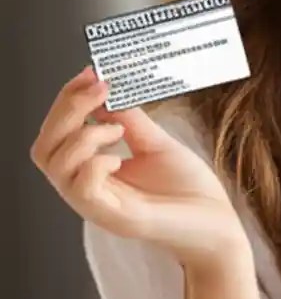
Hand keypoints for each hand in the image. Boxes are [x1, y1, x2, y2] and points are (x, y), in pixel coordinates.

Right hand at [30, 66, 246, 271]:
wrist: (218, 225)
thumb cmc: (189, 190)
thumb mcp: (157, 144)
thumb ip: (131, 120)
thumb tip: (110, 90)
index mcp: (92, 170)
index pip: (57, 134)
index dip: (66, 101)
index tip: (90, 73)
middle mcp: (86, 188)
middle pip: (44, 148)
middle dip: (65, 111)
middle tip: (99, 89)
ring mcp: (97, 205)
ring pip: (55, 166)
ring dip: (82, 135)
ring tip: (116, 130)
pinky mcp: (115, 217)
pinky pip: (82, 188)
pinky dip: (95, 163)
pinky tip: (120, 157)